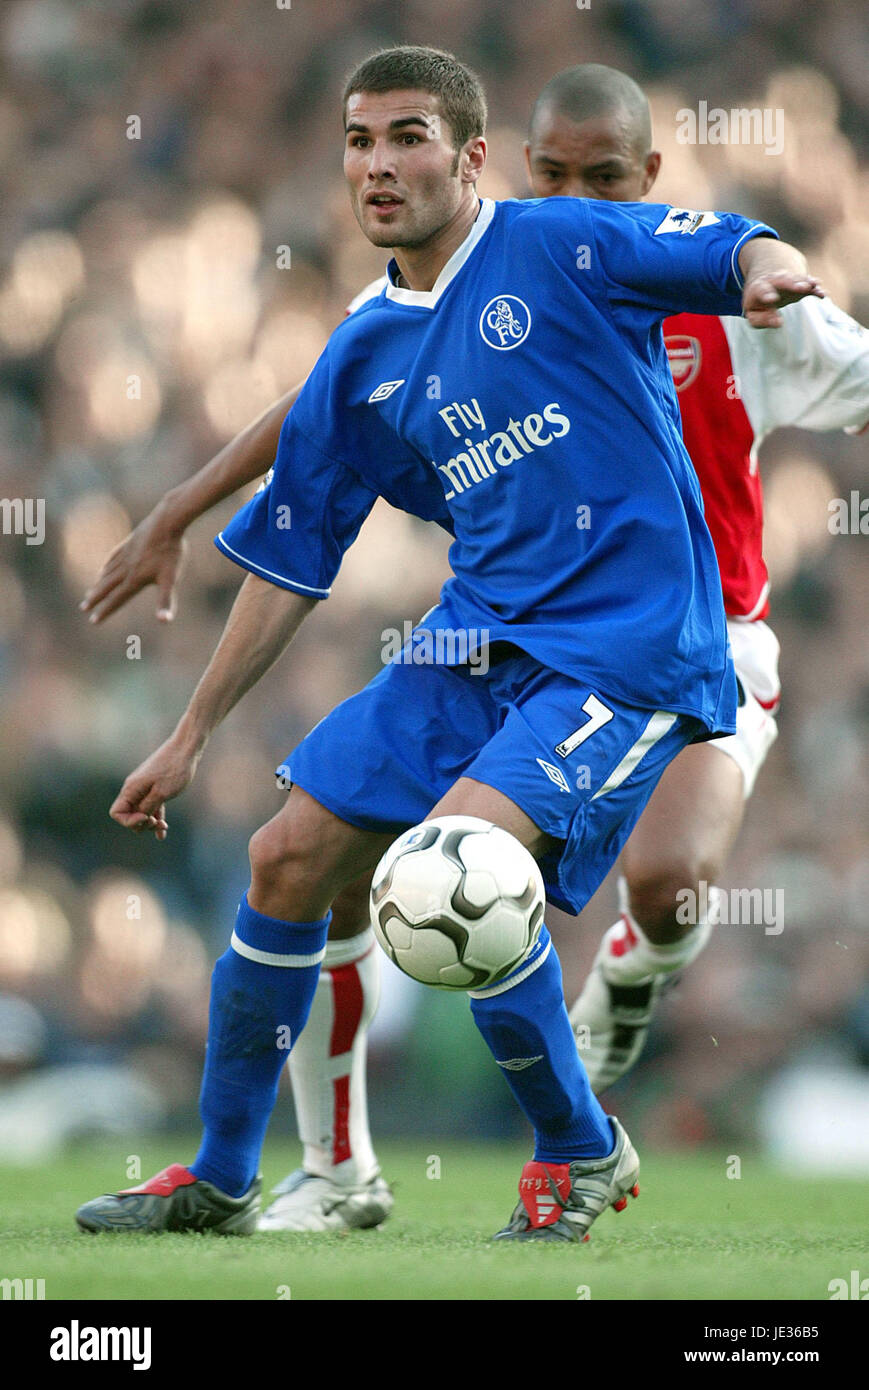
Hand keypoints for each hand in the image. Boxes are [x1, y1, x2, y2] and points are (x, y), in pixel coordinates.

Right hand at [80, 502, 187, 624]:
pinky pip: (112, 558)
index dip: (105, 611)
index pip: (117, 599)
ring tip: (91, 592)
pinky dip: (106, 566)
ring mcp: (125, 554)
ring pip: (108, 572)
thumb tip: (165, 621)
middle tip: (83, 608)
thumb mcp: (171, 579)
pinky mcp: (128, 543)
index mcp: (135, 579)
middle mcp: (126, 568)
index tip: (93, 621)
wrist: (167, 522)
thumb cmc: (170, 552)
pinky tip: (104, 567)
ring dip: (98, 584)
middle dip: (96, 599)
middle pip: (107, 587)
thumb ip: (166, 601)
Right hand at [109, 734, 202, 839]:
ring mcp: (144, 788)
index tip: (146, 818)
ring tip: (164, 826)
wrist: (186, 749)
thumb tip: (140, 818)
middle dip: (142, 824)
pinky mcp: (156, 787)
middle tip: (159, 823)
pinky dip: (156, 818)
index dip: (129, 821)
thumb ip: (147, 808)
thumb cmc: (174, 769)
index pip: (116, 813)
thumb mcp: (161, 794)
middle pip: (129, 814)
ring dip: (150, 823)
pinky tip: (162, 834)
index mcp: (131, 789)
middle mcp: (134, 788)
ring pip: (141, 812)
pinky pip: (152, 807)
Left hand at [742, 270, 824, 327]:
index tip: (773, 300)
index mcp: (758, 288)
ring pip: (797, 280)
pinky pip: (808, 285)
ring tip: (816, 285)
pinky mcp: (798, 285)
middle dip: (792, 284)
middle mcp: (774, 281)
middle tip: (802, 288)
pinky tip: (822, 294)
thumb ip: (761, 320)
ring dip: (806, 283)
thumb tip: (778, 322)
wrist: (764, 284)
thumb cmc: (757, 305)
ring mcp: (787, 281)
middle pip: (783, 280)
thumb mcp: (753, 314)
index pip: (762, 290)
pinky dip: (815, 289)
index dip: (767, 294)